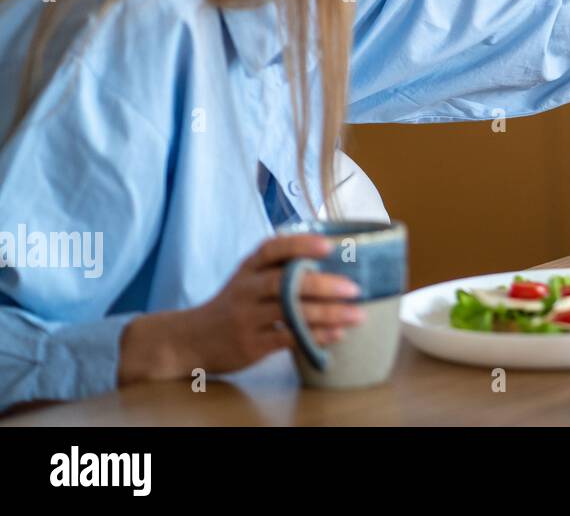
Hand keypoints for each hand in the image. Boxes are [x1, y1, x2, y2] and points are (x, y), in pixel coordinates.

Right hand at [119, 234, 365, 383]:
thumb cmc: (233, 304)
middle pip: (285, 283)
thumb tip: (332, 256)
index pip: (272, 249)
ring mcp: (246, 318)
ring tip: (357, 314)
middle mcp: (246, 290)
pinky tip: (337, 334)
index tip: (328, 245)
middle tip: (355, 289)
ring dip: (328, 314)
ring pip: (290, 313)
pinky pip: (287, 339)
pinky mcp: (250, 345)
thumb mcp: (247, 279)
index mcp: (248, 268)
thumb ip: (278, 268)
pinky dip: (315, 336)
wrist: (190, 340)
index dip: (300, 245)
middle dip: (323, 286)